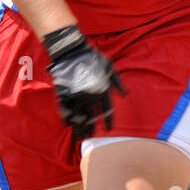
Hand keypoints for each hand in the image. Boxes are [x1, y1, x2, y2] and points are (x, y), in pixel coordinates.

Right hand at [43, 26, 125, 143]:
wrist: (72, 51)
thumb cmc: (92, 57)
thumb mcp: (109, 67)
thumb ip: (117, 82)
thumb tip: (125, 94)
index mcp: (102, 90)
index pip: (107, 111)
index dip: (108, 121)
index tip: (108, 130)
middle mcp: (90, 95)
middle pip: (92, 117)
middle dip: (91, 128)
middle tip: (91, 136)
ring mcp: (76, 95)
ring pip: (78, 117)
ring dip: (79, 128)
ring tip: (80, 137)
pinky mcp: (64, 94)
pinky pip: (65, 111)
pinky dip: (66, 119)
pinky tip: (68, 126)